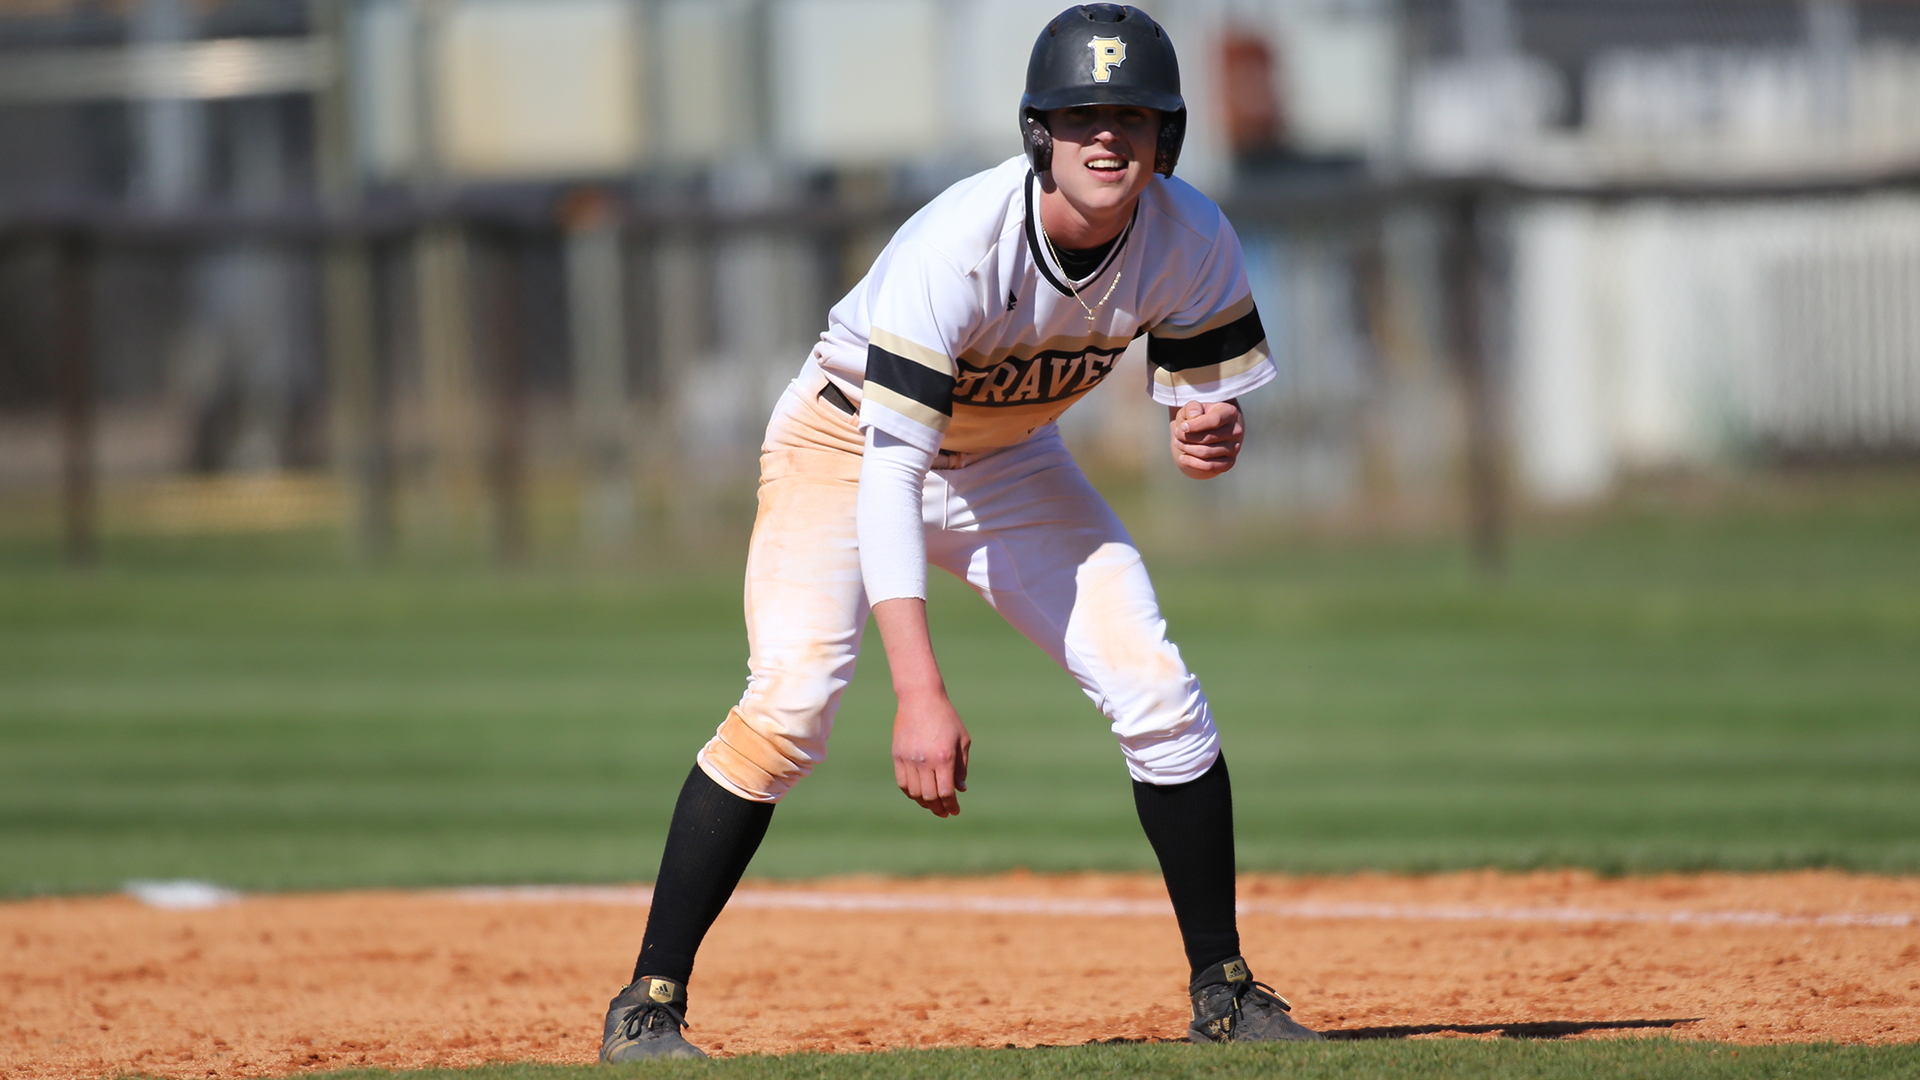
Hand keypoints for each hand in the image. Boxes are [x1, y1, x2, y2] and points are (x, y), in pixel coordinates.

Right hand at [892, 689, 970, 816]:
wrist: (920, 698)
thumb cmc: (946, 718)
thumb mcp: (962, 740)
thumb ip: (962, 767)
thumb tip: (961, 790)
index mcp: (944, 757)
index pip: (946, 792)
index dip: (951, 805)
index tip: (955, 811)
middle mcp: (925, 761)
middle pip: (930, 796)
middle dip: (938, 808)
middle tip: (944, 812)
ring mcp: (909, 759)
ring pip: (914, 793)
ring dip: (924, 803)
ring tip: (932, 804)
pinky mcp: (897, 756)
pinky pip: (902, 783)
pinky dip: (911, 793)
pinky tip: (919, 794)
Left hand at [1169, 399, 1243, 478]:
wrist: (1208, 432)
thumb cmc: (1199, 417)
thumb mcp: (1193, 407)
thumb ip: (1192, 407)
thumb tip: (1194, 416)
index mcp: (1230, 412)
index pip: (1214, 420)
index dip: (1196, 425)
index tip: (1181, 427)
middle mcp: (1236, 430)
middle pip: (1208, 438)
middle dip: (1188, 437)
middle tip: (1177, 434)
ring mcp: (1235, 448)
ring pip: (1206, 452)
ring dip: (1187, 449)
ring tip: (1178, 443)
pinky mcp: (1230, 462)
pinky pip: (1210, 466)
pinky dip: (1193, 463)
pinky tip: (1182, 457)